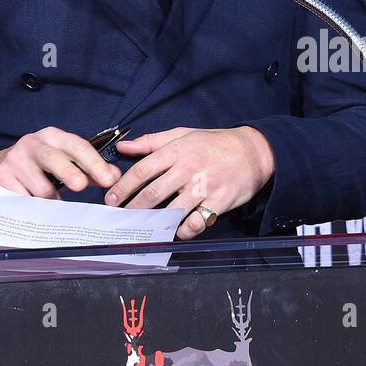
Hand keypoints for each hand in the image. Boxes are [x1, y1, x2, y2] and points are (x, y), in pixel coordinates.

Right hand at [0, 126, 121, 197]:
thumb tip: (114, 176)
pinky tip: (32, 200)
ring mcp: (15, 159)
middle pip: (53, 158)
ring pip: (40, 186)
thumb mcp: (64, 161)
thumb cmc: (40, 165)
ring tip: (50, 198)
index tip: (108, 179)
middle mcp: (33, 143)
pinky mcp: (1, 176)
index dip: (94, 163)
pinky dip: (33, 205)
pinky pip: (24, 199)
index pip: (77, 146)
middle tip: (81, 185)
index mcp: (54, 137)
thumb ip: (89, 169)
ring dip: (51, 199)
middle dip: (69, 172)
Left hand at [104, 126, 275, 239]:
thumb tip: (124, 147)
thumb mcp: (183, 135)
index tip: (111, 199)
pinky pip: (196, 223)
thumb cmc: (215, 143)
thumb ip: (152, 142)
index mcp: (177, 150)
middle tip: (122, 218)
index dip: (123, 187)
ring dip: (154, 223)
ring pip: (172, 211)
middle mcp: (189, 168)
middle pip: (152, 194)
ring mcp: (204, 186)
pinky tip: (176, 231)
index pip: (142, 170)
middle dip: (133, 209)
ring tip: (143, 229)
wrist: (253, 151)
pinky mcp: (219, 201)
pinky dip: (184, 231)